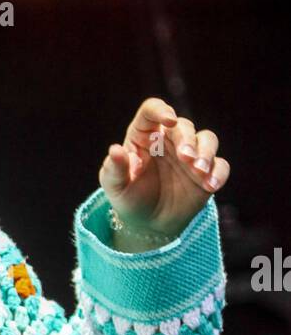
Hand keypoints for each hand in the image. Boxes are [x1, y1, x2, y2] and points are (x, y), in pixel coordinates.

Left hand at [98, 97, 229, 250]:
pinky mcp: (207, 171)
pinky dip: (218, 173)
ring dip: (206, 151)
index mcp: (144, 135)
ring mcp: (191, 154)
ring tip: (199, 170)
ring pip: (207, 139)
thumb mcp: (116, 186)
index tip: (169, 121)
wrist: (148, 224)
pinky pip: (220, 165)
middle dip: (187, 139)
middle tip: (186, 157)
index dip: (161, 110)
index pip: (152, 111)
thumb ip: (115, 168)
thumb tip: (115, 150)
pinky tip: (211, 186)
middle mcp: (170, 140)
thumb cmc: (129, 198)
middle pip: (184, 126)